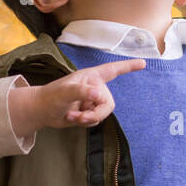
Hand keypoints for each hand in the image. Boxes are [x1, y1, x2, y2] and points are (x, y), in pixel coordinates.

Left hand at [10, 58, 146, 133]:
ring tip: (73, 117)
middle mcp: (95, 87)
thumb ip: (81, 91)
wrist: (42, 111)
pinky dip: (85, 122)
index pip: (113, 70)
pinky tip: (72, 118)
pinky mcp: (89, 111)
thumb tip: (98, 96)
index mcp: (92, 77)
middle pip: (108, 103)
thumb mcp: (64, 92)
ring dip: (88, 119)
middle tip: (80, 116)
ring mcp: (92, 100)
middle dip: (96, 113)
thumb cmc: (51, 96)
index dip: (129, 66)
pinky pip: (96, 120)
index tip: (143, 63)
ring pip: (103, 114)